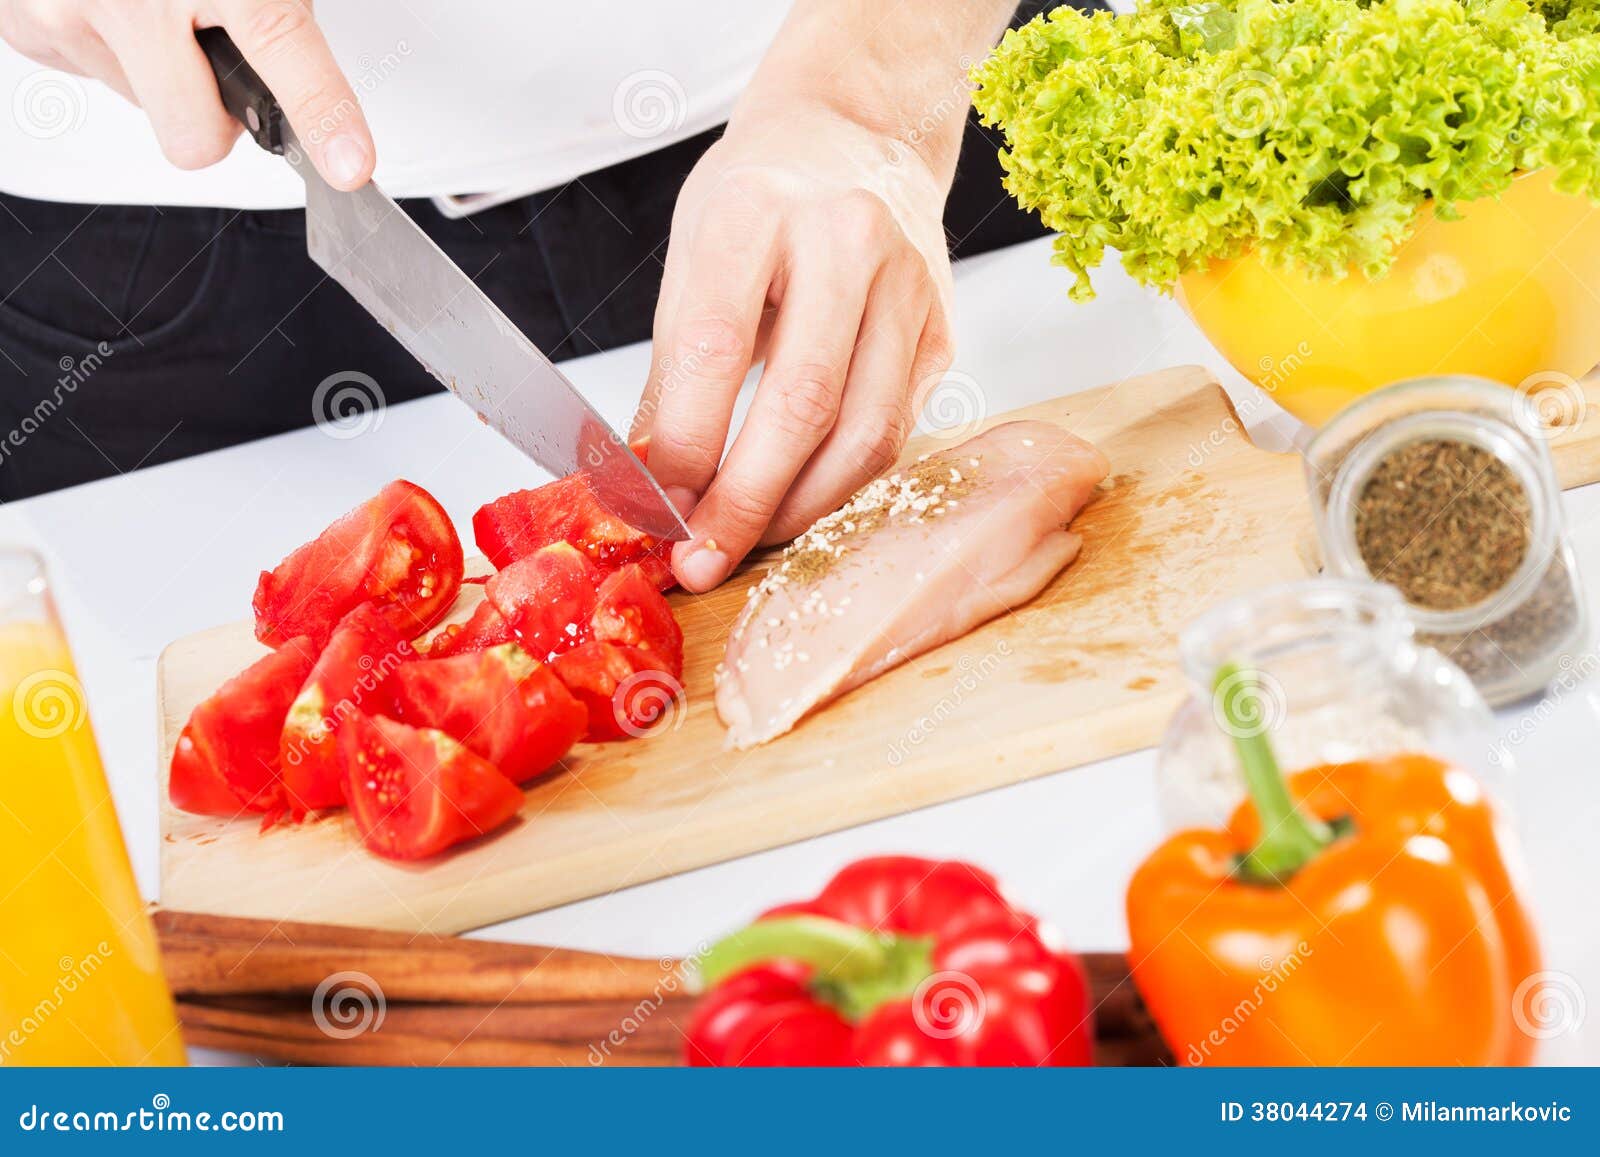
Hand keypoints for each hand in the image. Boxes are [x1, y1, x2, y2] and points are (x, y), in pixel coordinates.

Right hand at [0, 0, 373, 187]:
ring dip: (160, 72)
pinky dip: (116, 51)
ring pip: (147, 110)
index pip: (279, 43)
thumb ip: (277, 11)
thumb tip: (310, 90)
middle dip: (215, 117)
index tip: (349, 161)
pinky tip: (113, 5)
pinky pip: (99, 79)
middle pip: (195, 137)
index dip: (321, 109)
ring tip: (154, 7)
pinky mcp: (29, 29)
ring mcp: (68, 12)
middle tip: (217, 62)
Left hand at [635, 101, 954, 592]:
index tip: (655, 509)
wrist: (858, 130)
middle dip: (745, 502)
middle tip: (701, 561)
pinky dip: (842, 483)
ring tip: (747, 542)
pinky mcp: (943, 329)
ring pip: (865, 433)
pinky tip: (801, 502)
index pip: (717, 350)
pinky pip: (896, 430)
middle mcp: (847, 239)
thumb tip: (650, 482)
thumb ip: (675, 370)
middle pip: (802, 403)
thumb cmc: (761, 196)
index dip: (685, 446)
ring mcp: (910, 286)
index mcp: (758, 208)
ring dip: (801, 508)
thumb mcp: (693, 254)